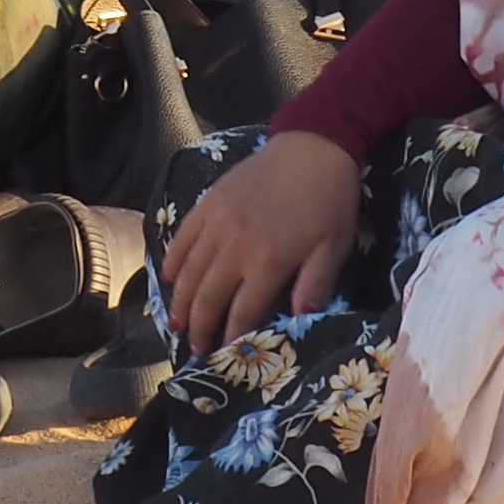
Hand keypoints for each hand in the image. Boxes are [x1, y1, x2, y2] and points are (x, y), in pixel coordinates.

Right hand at [157, 126, 364, 354]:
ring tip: (177, 325)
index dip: (230, 337)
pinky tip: (169, 279)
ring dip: (180, 303)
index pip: (242, 311)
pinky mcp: (207, 203)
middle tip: (195, 350)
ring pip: (188, 272)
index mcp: (268, 261)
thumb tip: (299, 321)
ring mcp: (216, 223)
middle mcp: (235, 246)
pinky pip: (182, 238)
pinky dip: (172, 262)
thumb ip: (314, 286)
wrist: (313, 147)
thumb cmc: (329, 203)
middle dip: (199, 328)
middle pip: (207, 297)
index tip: (223, 356)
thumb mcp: (333, 248)